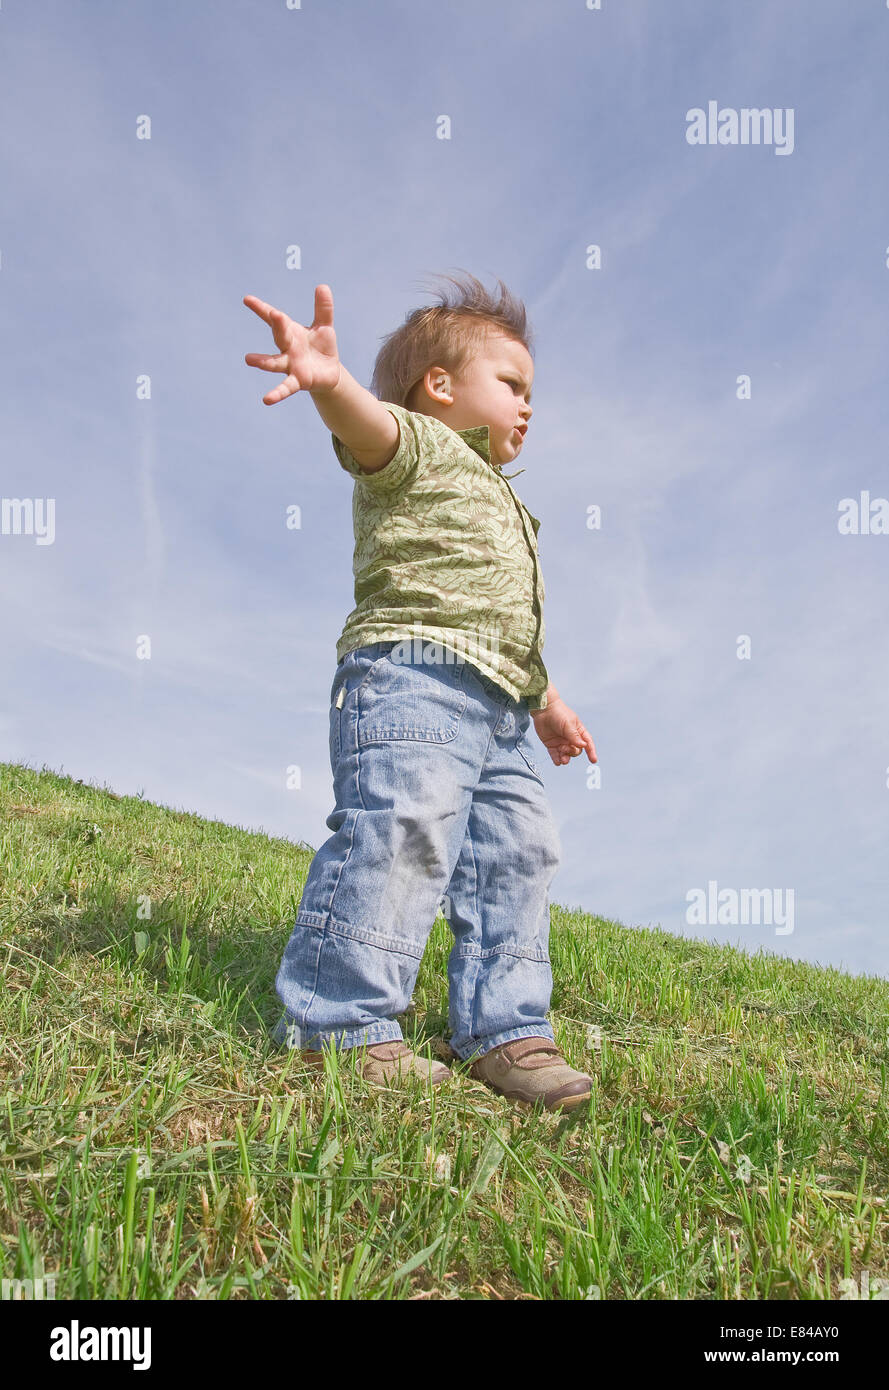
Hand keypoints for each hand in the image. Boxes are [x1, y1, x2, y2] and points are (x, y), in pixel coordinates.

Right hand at [243, 285, 341, 403]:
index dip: (261, 308)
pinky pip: (285, 387)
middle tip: (272, 314)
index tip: (247, 299)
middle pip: (280, 336)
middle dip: (277, 326)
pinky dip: (277, 393)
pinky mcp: (298, 381)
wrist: (329, 372)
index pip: (274, 318)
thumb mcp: (324, 326)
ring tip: (248, 359)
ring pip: (275, 363)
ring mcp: (290, 365)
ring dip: (263, 362)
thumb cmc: (321, 346)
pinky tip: (266, 399)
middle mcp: (287, 348)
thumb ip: (323, 309)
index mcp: (291, 332)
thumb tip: (323, 286)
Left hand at [531, 698, 596, 766]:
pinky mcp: (551, 744)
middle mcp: (570, 738)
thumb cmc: (558, 713)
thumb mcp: (568, 724)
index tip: (593, 760)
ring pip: (566, 755)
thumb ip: (575, 736)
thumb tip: (583, 746)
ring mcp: (561, 742)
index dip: (591, 751)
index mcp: (578, 731)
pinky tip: (557, 762)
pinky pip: (555, 755)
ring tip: (562, 759)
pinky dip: (557, 759)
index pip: (587, 743)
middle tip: (565, 748)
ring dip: (565, 758)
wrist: (543, 709)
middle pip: (576, 751)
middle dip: (572, 752)